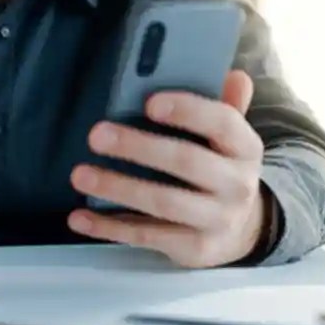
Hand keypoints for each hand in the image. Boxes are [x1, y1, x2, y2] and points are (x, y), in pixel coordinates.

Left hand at [67, 70, 268, 267]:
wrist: (244, 232)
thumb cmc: (222, 172)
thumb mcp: (230, 141)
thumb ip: (228, 107)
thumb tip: (234, 75)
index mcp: (245, 149)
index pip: (223, 123)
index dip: (188, 110)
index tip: (149, 102)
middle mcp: (237, 185)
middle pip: (186, 162)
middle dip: (139, 147)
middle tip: (97, 135)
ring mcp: (216, 220)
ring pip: (163, 202)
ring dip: (118, 187)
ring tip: (80, 175)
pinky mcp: (194, 249)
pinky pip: (146, 236)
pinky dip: (109, 227)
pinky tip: (79, 217)